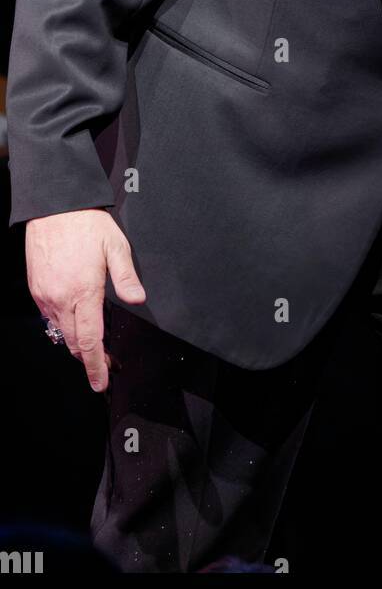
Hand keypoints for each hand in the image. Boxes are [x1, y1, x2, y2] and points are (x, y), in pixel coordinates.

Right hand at [25, 209, 146, 391]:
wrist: (55, 207)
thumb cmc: (86, 224)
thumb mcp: (116, 246)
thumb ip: (126, 277)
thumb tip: (138, 299)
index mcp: (84, 291)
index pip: (89, 340)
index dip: (96, 365)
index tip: (101, 381)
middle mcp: (61, 298)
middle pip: (74, 342)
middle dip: (89, 358)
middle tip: (105, 365)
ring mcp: (45, 295)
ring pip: (60, 332)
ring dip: (76, 343)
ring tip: (92, 347)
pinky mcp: (36, 289)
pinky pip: (49, 317)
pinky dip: (62, 326)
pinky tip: (74, 322)